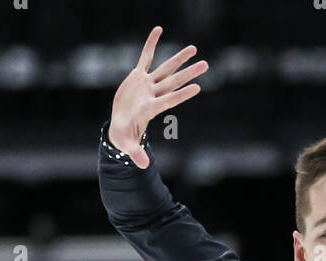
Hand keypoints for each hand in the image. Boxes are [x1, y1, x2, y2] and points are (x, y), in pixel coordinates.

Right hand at [107, 25, 207, 168]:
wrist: (119, 128)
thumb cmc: (124, 138)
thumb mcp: (128, 145)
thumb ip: (136, 153)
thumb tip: (144, 165)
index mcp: (151, 109)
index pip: (169, 100)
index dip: (182, 95)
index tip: (198, 88)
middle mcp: (152, 95)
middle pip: (174, 82)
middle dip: (189, 73)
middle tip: (206, 64)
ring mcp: (146, 85)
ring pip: (165, 69)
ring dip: (178, 58)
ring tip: (194, 48)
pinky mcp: (138, 77)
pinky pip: (145, 57)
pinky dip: (151, 44)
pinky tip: (159, 30)